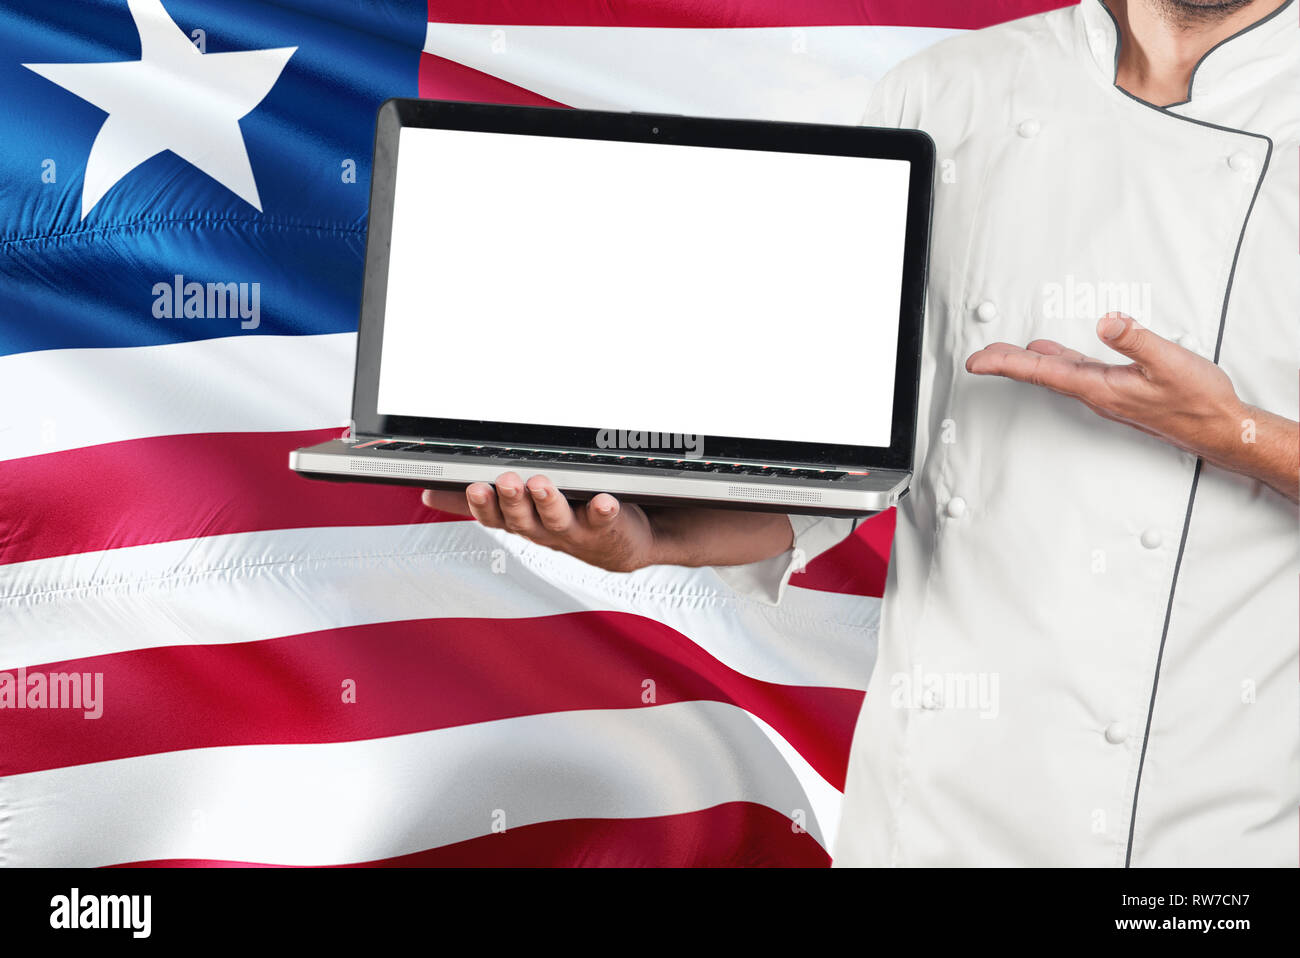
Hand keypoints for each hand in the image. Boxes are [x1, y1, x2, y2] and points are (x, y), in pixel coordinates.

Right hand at [420, 472, 794, 571]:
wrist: (624, 544)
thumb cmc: (569, 521)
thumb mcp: (520, 514)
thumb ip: (480, 503)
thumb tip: (429, 494)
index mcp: (523, 524)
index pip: (494, 516)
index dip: (482, 505)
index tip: (474, 486)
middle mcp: (546, 531)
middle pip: (523, 519)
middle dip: (513, 500)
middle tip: (507, 480)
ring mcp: (578, 532)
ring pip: (558, 519)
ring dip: (549, 503)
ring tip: (543, 484)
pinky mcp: (609, 528)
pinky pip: (605, 519)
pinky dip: (604, 510)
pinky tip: (605, 499)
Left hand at [966, 312, 1298, 501]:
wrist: (1220, 428)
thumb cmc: (1198, 401)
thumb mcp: (1169, 363)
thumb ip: (1136, 340)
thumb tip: (1107, 322)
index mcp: (1099, 387)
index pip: (1041, 372)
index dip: (1006, 364)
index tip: (978, 361)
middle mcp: (1097, 392)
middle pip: (1040, 374)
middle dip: (1007, 363)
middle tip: (980, 356)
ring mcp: (1107, 392)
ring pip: (1057, 373)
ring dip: (1028, 362)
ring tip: (1004, 352)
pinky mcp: (1118, 389)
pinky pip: (1077, 372)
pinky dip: (1057, 360)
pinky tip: (1052, 352)